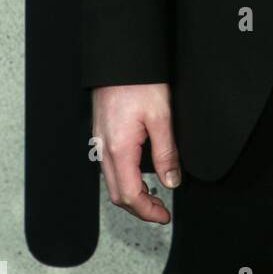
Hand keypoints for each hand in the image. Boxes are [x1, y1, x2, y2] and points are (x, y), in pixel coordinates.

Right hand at [91, 82, 180, 223]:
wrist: (118, 58)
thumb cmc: (138, 81)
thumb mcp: (161, 116)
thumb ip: (166, 152)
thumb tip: (172, 181)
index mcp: (119, 148)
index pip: (130, 195)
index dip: (148, 211)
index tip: (164, 216)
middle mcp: (104, 149)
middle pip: (117, 194)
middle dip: (139, 208)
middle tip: (161, 210)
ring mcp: (100, 142)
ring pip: (112, 182)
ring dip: (132, 195)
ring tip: (154, 195)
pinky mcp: (101, 134)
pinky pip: (109, 167)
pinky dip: (124, 179)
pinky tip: (139, 174)